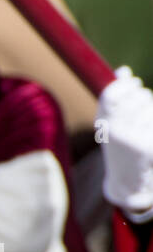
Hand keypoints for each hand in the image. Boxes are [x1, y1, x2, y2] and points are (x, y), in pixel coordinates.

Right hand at [98, 67, 152, 221]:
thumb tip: (123, 71)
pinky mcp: (149, 145)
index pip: (112, 94)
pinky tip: (149, 135)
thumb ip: (115, 98)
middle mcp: (115, 131)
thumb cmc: (119, 147)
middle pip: (139, 97)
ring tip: (144, 127)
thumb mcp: (111, 123)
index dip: (124, 84)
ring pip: (152, 108)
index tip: (133, 81)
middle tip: (140, 110)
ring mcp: (133, 139)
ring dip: (151, 112)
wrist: (126, 180)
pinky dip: (152, 124)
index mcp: (103, 125)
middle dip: (143, 98)